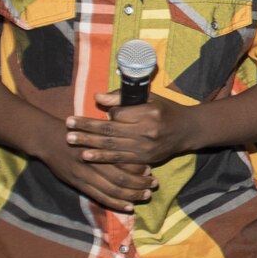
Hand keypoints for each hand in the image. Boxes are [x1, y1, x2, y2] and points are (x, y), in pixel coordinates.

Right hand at [35, 118, 154, 212]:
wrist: (47, 138)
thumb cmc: (75, 132)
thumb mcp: (93, 130)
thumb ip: (110, 140)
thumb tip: (132, 148)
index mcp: (98, 148)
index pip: (122, 161)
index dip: (138, 167)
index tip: (150, 169)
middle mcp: (92, 163)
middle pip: (120, 178)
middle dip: (139, 183)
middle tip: (153, 184)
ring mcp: (83, 176)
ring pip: (112, 190)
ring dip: (131, 195)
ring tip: (145, 196)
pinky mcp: (77, 184)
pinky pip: (99, 197)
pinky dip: (115, 203)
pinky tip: (128, 207)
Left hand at [63, 91, 197, 166]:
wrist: (188, 131)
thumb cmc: (166, 111)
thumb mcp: (150, 98)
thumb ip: (123, 98)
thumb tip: (97, 98)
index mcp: (150, 113)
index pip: (119, 113)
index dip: (107, 112)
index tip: (97, 109)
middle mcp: (148, 131)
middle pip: (111, 129)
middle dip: (87, 127)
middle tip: (68, 124)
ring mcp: (146, 147)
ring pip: (112, 145)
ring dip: (89, 143)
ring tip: (71, 139)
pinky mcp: (145, 159)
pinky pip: (119, 159)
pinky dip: (101, 158)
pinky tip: (86, 156)